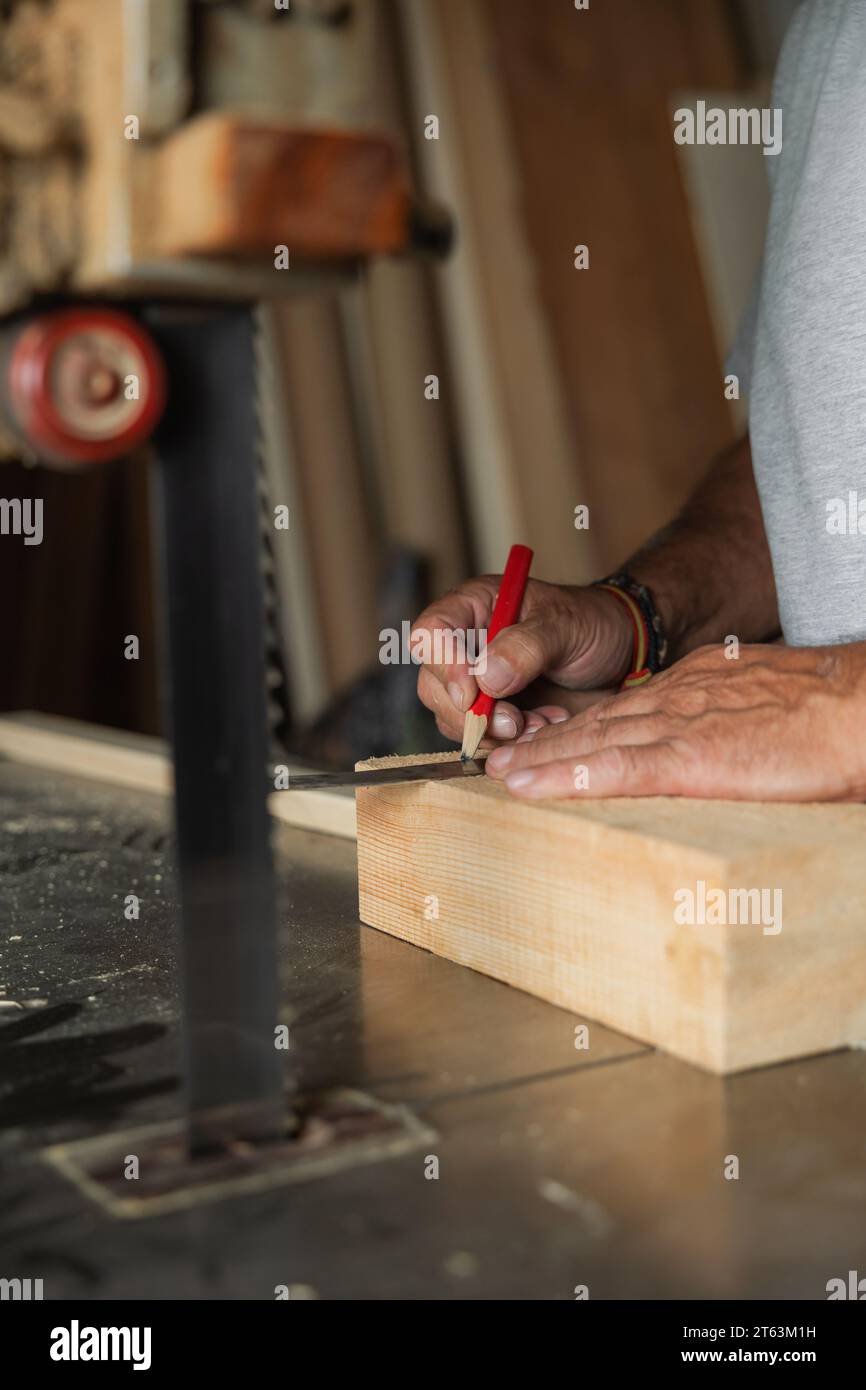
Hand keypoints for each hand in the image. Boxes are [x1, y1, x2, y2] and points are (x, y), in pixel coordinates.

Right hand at [411, 577, 633, 745]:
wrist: (622, 657)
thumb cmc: (593, 625)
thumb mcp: (566, 625)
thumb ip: (526, 645)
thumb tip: (485, 677)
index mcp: (475, 607)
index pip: (432, 632)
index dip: (445, 665)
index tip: (472, 694)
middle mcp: (467, 647)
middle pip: (435, 685)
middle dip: (471, 713)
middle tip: (515, 721)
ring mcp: (477, 685)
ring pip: (454, 719)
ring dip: (495, 732)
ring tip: (543, 720)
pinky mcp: (493, 716)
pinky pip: (482, 740)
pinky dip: (511, 743)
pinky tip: (545, 726)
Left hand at [484, 642, 865, 801]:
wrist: (861, 707)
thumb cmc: (830, 713)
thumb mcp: (766, 702)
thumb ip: (731, 722)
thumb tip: (719, 748)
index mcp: (698, 684)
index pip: (624, 709)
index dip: (579, 729)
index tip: (546, 745)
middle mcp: (678, 697)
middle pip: (595, 722)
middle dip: (545, 742)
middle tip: (500, 760)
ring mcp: (681, 725)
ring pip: (592, 741)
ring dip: (540, 760)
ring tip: (501, 775)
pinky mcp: (692, 757)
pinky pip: (616, 768)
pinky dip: (568, 777)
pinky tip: (532, 787)